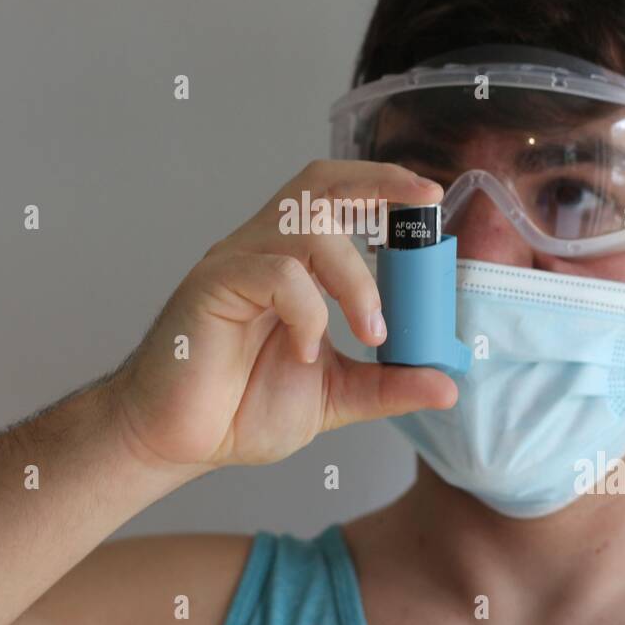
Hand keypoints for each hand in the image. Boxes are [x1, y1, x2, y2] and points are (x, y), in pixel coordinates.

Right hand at [112, 160, 458, 469]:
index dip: (386, 190)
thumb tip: (447, 384)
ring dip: (356, 276)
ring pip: (308, 225)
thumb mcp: (335, 397)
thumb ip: (388, 385)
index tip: (432, 202)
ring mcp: (236, 263)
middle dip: (379, 181)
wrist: (177, 443)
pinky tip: (304, 351)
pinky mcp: (213, 285)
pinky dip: (307, 310)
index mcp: (294, 264)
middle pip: (320, 182)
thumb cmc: (240, 409)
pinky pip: (276, 273)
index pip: (341, 199)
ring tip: (372, 330)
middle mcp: (264, 251)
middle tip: (424, 201)